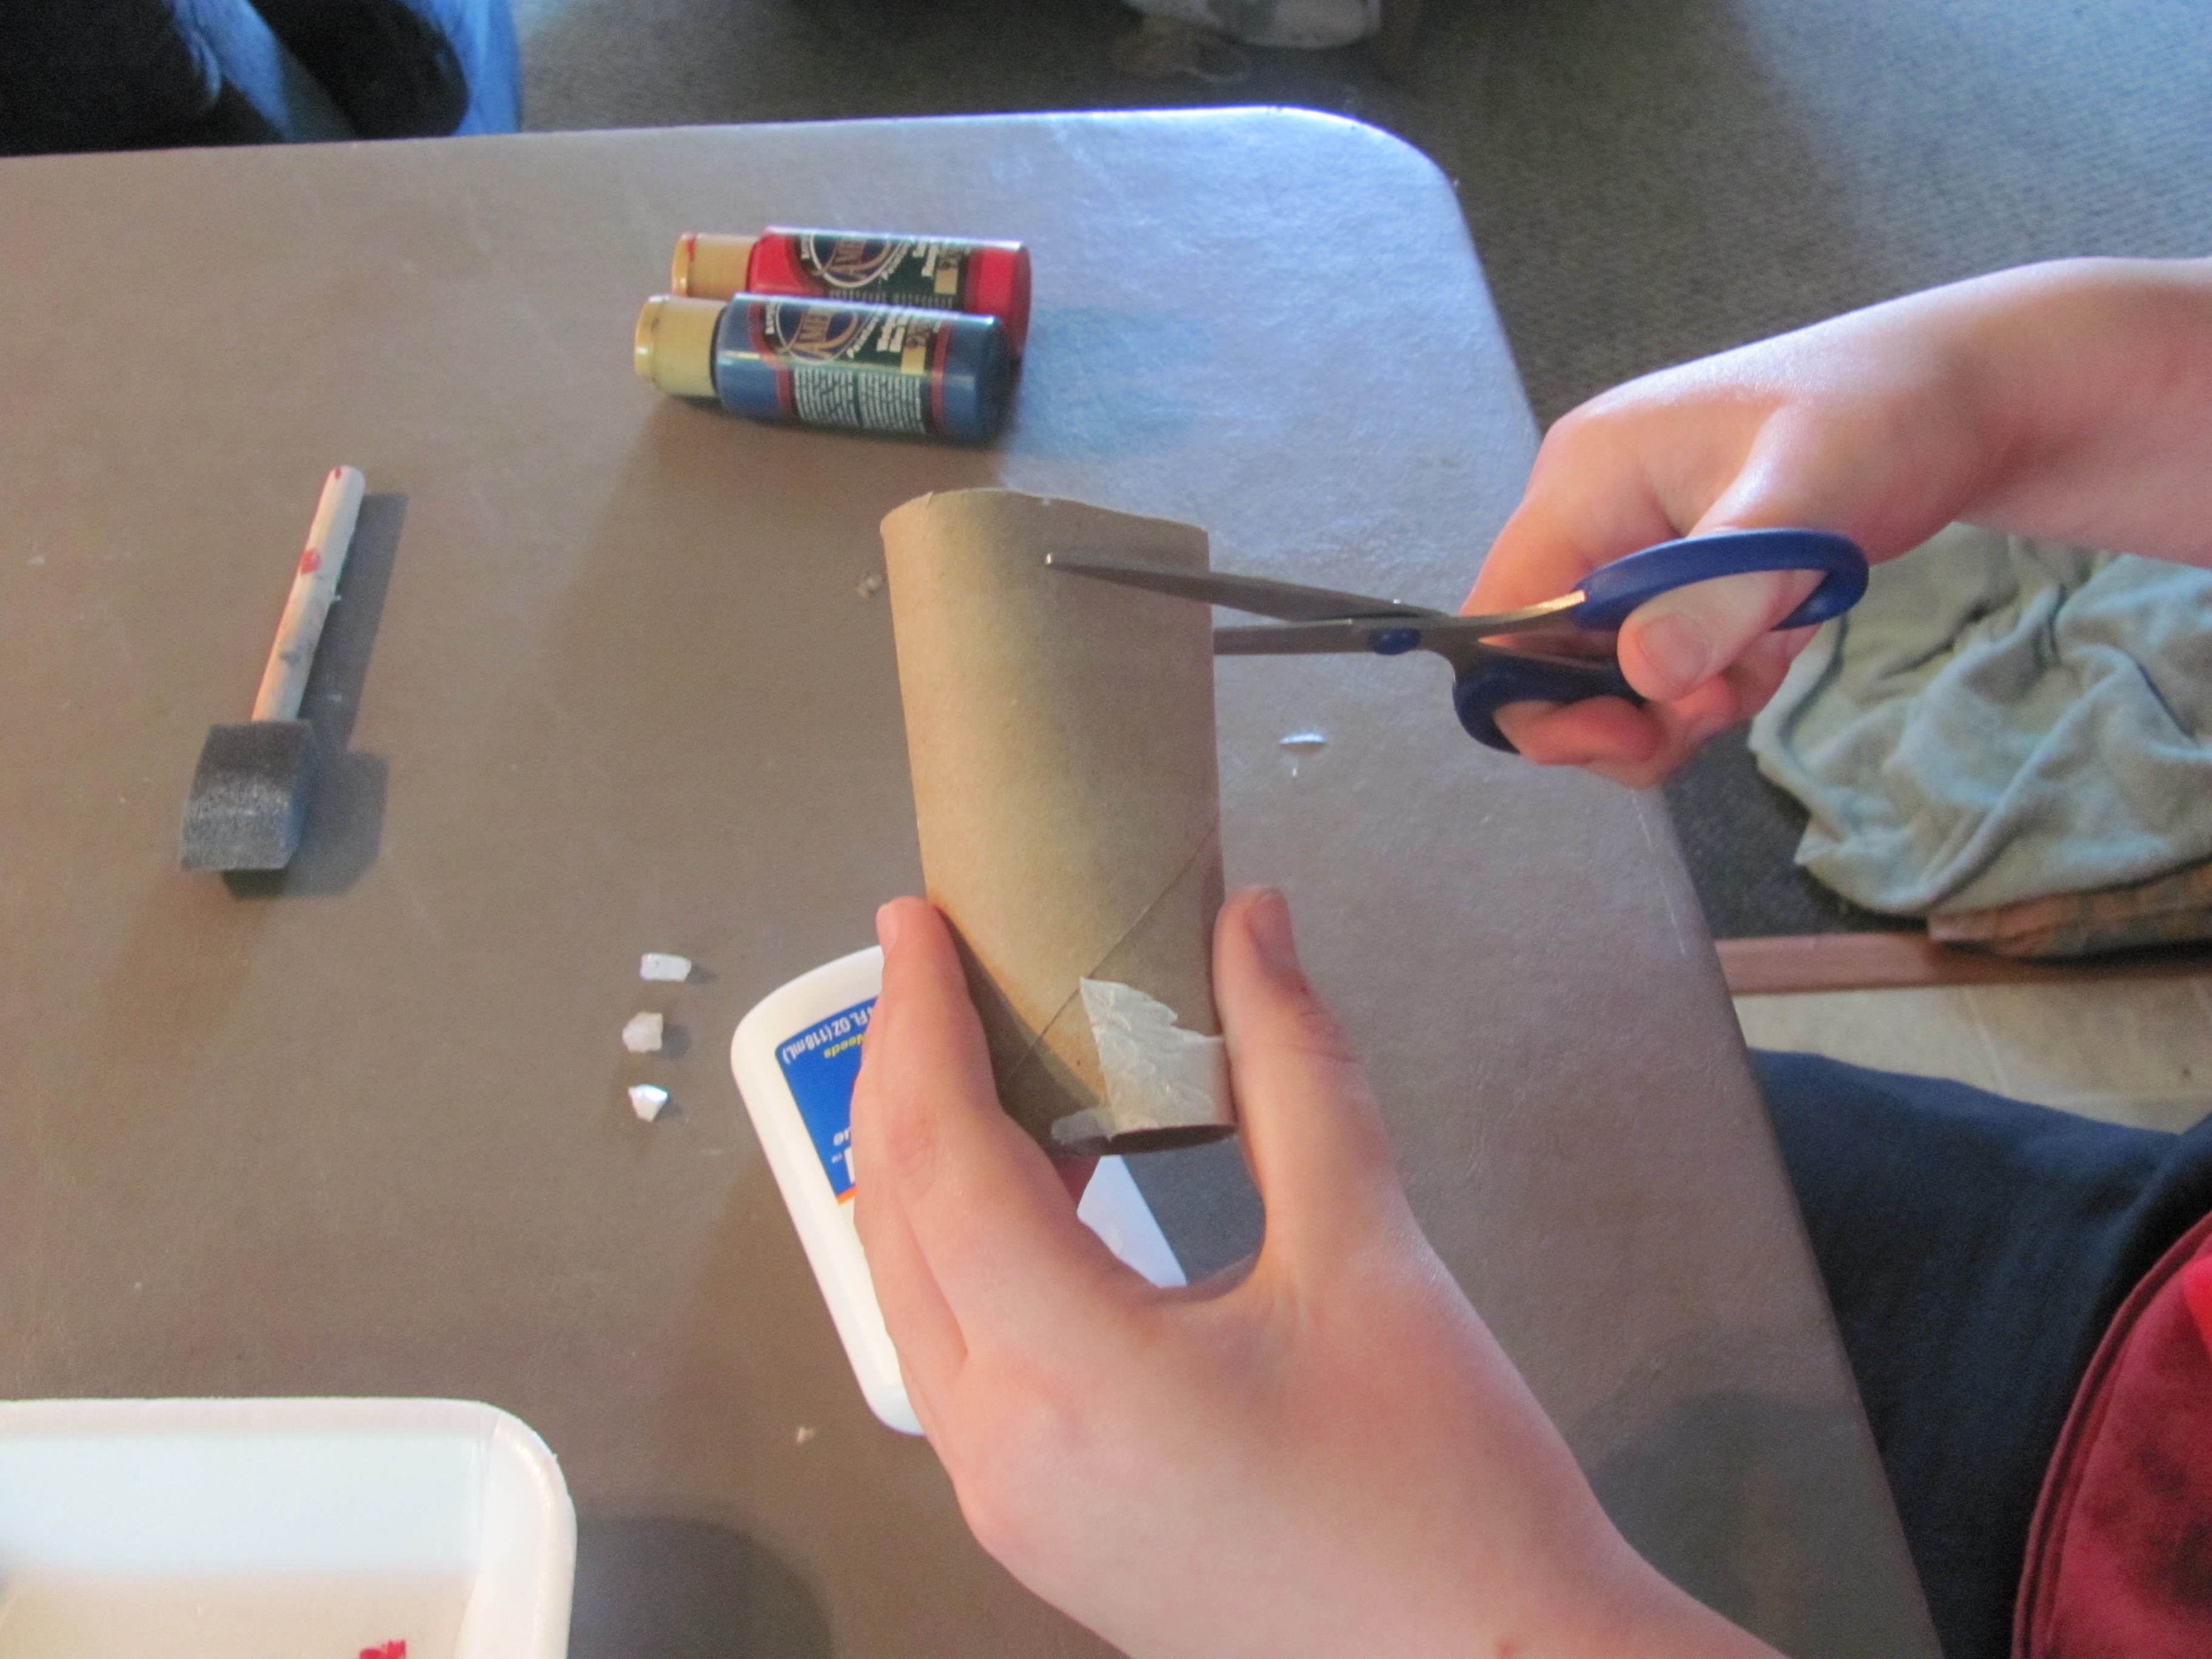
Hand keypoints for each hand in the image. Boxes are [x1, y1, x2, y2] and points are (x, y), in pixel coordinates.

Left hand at [851, 889, 1777, 1658]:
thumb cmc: (1446, 1478)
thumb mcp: (1376, 1256)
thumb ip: (1298, 1070)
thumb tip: (1253, 916)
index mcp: (1067, 1375)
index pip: (945, 1163)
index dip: (921, 1026)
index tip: (916, 921)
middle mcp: (999, 1452)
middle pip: (899, 1228)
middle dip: (901, 1082)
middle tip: (932, 966)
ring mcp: (1009, 1508)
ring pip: (913, 1302)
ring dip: (925, 1173)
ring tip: (975, 1059)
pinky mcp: (1043, 1534)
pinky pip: (957, 1364)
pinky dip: (967, 1257)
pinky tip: (1035, 1197)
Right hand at [1468, 256, 2211, 785]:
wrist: (1974, 391)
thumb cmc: (1887, 416)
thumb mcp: (1806, 504)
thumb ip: (1720, 591)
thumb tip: (1643, 676)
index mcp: (1586, 478)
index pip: (1500, 616)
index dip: (1538, 697)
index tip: (1631, 735)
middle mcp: (1594, 511)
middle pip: (1549, 659)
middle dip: (1624, 710)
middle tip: (1713, 714)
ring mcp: (1640, 542)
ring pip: (1613, 671)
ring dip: (1679, 701)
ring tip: (1760, 669)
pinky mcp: (1688, 570)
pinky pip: (1670, 657)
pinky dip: (1716, 677)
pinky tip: (1777, 642)